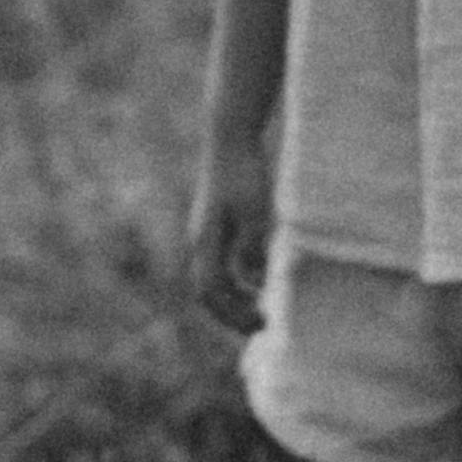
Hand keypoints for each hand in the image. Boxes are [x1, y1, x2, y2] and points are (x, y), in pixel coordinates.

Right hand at [179, 158, 276, 326]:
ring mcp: (206, 232)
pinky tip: (259, 279)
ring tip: (260, 306)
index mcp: (206, 241)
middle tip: (261, 325)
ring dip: (234, 298)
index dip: (233, 313)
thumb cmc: (243, 173)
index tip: (261, 322)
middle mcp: (200, 241)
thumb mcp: (256, 214)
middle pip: (207, 291)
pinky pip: (221, 263)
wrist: (230, 137)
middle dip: (231, 312)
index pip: (211, 292)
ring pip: (213, 278)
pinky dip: (237, 280)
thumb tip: (256, 281)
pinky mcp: (216, 223)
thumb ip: (253, 250)